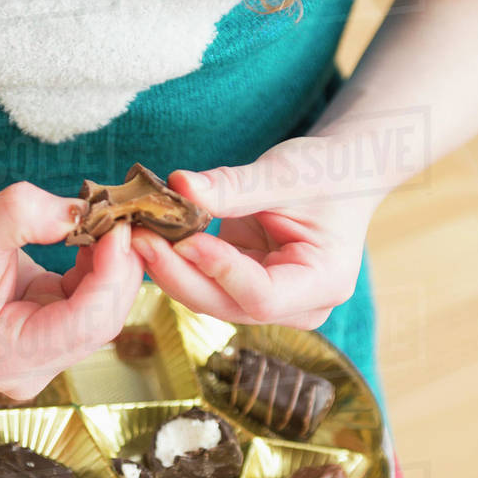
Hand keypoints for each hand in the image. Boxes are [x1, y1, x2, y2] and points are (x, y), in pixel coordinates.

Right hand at [0, 181, 143, 398]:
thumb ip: (34, 214)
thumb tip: (92, 208)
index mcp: (8, 357)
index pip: (88, 322)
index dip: (114, 272)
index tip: (122, 223)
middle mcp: (27, 368)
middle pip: (102, 321)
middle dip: (120, 267)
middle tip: (124, 214)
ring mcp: (37, 353)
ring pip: (100, 310)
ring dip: (111, 264)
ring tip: (107, 217)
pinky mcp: (43, 331)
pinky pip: (86, 299)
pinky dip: (95, 265)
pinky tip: (91, 232)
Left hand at [129, 137, 378, 329]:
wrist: (341, 175)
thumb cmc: (327, 172)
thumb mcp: (285, 173)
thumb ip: (234, 185)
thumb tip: (178, 185)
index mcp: (324, 282)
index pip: (263, 295)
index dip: (220, 271)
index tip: (185, 240)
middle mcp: (298, 306)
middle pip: (228, 305)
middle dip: (180, 274)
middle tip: (139, 238)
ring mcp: (269, 301)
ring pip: (209, 298)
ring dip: (170, 269)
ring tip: (136, 233)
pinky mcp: (244, 288)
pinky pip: (203, 281)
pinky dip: (176, 260)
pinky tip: (148, 236)